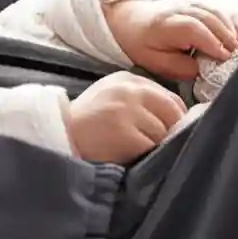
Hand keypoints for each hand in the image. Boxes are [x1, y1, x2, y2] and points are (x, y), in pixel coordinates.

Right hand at [66, 72, 186, 163]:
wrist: (58, 136)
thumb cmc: (87, 123)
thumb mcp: (112, 98)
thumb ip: (141, 101)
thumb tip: (179, 119)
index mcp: (128, 80)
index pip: (170, 98)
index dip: (177, 118)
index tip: (174, 133)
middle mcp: (129, 90)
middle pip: (172, 113)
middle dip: (171, 133)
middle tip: (163, 147)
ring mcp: (126, 110)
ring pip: (163, 132)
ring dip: (157, 147)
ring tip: (141, 152)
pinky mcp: (124, 132)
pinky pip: (150, 147)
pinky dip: (146, 156)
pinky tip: (133, 158)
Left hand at [105, 0, 237, 79]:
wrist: (128, 19)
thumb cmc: (141, 44)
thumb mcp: (156, 62)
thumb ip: (181, 67)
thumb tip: (205, 68)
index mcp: (166, 24)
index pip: (194, 29)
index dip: (212, 42)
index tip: (226, 57)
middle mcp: (179, 9)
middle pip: (210, 18)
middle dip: (229, 37)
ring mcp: (189, 3)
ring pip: (216, 12)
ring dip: (233, 29)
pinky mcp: (195, 2)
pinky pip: (217, 9)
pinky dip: (231, 22)